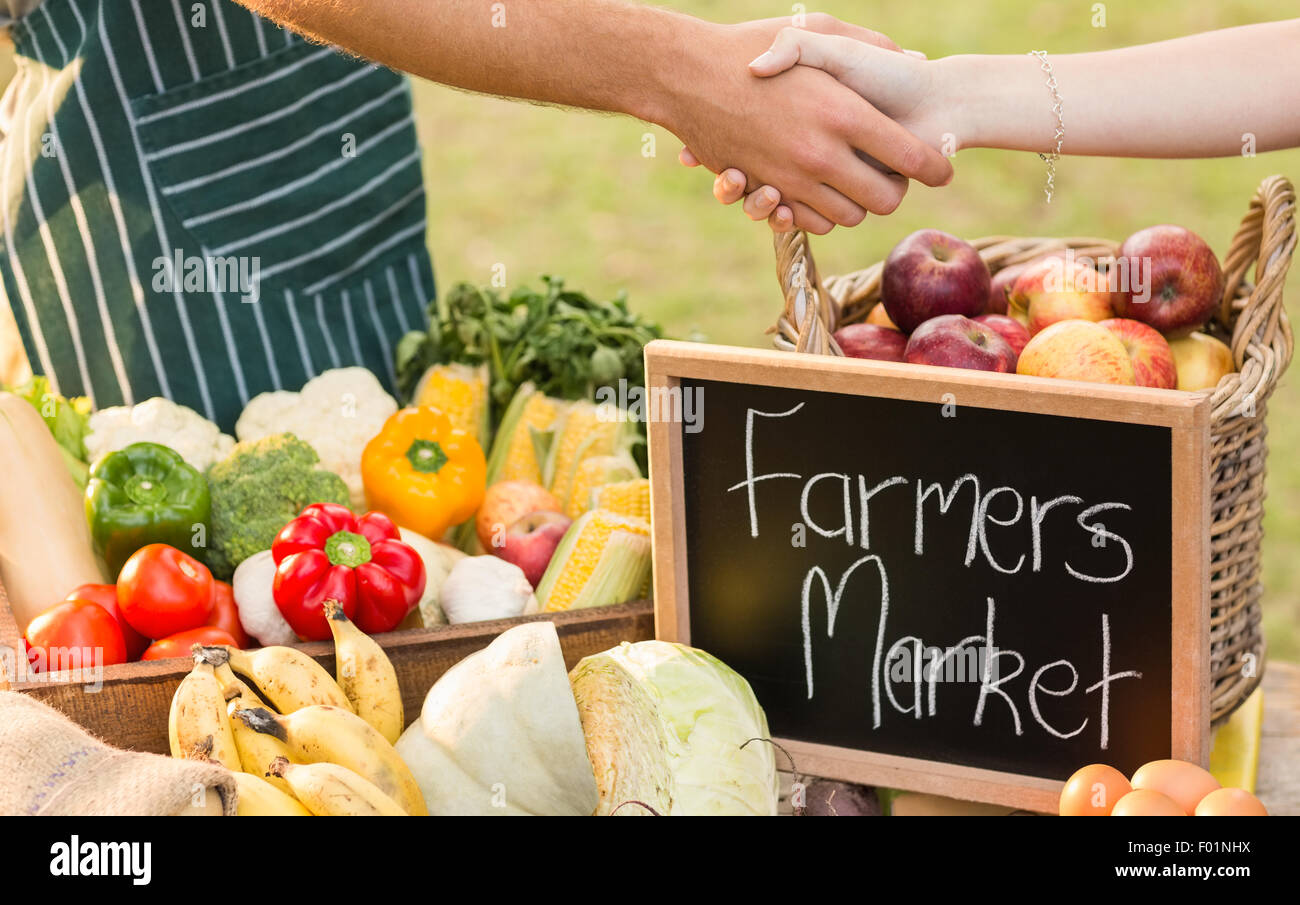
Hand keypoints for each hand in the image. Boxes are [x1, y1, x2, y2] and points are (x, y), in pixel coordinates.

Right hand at [659, 15, 951, 233]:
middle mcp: (822, 153)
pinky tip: (820, 189)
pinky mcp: (766, 191)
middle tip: (893, 177)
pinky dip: (820, 213)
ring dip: (857, 205)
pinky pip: (810, 222)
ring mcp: (792, 178)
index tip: (942, 171)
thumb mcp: (817, 31)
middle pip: (885, 200)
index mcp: (844, 112)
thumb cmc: (751, 45)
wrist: (685, 75)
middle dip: (895, 192)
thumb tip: (915, 65)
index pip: (912, 158)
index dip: (934, 169)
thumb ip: (870, 45)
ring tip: (854, 181)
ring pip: (849, 217)